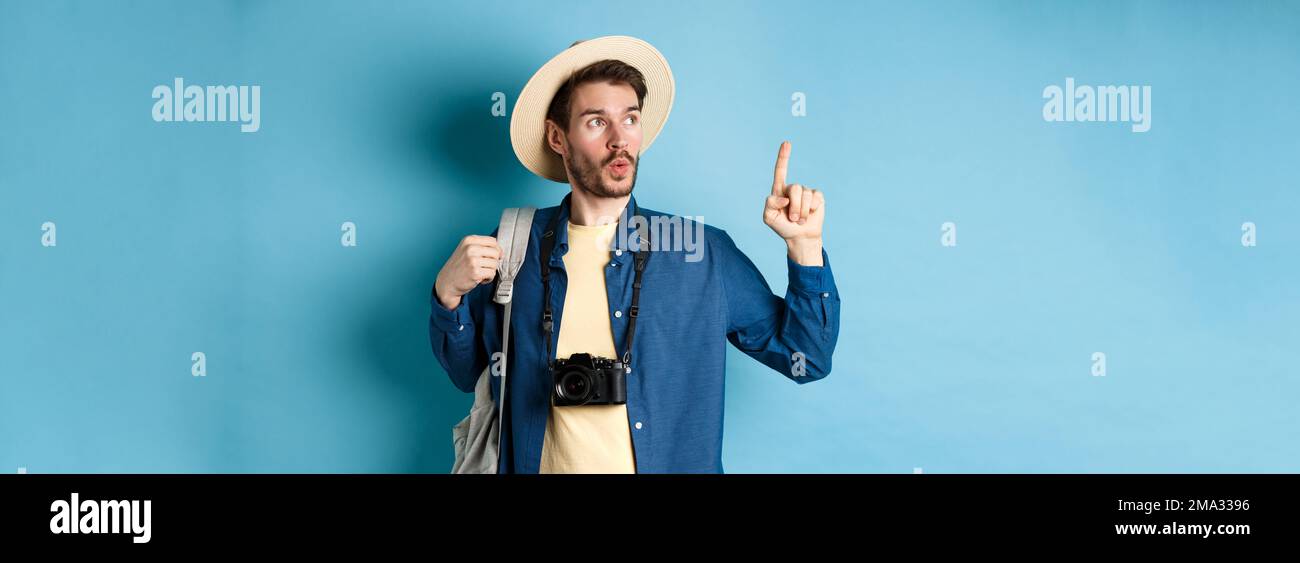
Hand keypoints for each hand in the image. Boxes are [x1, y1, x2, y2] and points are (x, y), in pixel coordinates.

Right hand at [434, 235, 500, 309]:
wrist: (447, 282)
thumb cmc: (458, 267)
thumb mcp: (466, 250)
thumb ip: (480, 247)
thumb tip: (499, 250)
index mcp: (469, 240)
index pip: (492, 241)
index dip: (496, 249)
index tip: (494, 256)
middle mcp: (470, 248)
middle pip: (496, 252)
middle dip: (494, 261)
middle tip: (486, 267)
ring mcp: (472, 260)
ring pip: (495, 264)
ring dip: (491, 271)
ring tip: (481, 273)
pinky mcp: (475, 272)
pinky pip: (492, 274)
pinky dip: (488, 278)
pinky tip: (480, 279)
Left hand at [763, 141, 825, 264]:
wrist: (799, 237)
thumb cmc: (782, 226)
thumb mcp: (768, 217)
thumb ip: (770, 204)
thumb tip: (785, 197)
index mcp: (779, 190)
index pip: (781, 171)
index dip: (783, 156)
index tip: (786, 143)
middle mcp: (793, 188)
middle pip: (795, 188)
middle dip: (794, 207)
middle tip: (792, 218)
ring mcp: (806, 192)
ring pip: (805, 195)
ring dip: (802, 212)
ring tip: (799, 219)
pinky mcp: (817, 197)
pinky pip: (815, 199)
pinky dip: (811, 209)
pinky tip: (810, 214)